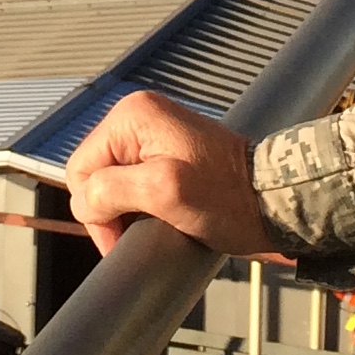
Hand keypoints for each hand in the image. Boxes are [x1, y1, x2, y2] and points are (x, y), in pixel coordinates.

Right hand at [64, 90, 279, 259]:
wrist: (274, 202)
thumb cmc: (228, 198)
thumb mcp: (164, 192)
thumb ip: (112, 190)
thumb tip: (84, 201)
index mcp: (131, 116)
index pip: (80, 168)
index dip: (94, 210)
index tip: (121, 238)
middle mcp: (138, 117)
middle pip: (94, 175)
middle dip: (110, 210)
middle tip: (139, 235)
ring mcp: (152, 134)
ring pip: (112, 183)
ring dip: (127, 210)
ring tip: (156, 225)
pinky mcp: (165, 153)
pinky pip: (132, 183)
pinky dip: (140, 206)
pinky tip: (160, 218)